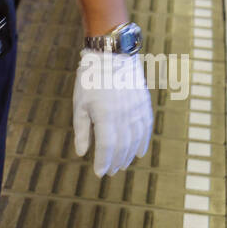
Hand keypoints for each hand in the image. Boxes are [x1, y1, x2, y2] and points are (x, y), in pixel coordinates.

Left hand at [72, 51, 152, 176]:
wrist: (112, 55)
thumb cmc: (90, 79)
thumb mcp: (80, 104)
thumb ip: (82, 130)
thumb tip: (82, 153)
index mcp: (106, 115)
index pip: (107, 147)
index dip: (103, 162)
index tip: (99, 172)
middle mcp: (124, 116)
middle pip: (122, 147)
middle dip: (116, 162)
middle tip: (110, 171)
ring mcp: (136, 111)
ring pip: (136, 140)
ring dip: (129, 156)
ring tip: (122, 165)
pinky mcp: (144, 105)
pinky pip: (146, 129)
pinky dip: (143, 143)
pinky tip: (140, 153)